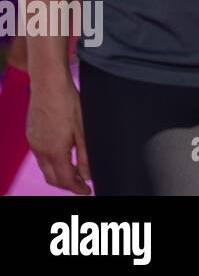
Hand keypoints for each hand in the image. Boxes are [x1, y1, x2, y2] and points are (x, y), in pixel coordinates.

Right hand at [27, 68, 91, 194]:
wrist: (48, 84)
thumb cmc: (69, 103)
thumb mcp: (83, 130)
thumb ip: (85, 155)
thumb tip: (89, 175)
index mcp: (54, 151)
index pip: (65, 180)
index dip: (77, 188)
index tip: (87, 191)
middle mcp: (40, 150)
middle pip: (52, 178)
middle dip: (67, 185)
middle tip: (82, 185)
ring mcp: (33, 142)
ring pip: (45, 167)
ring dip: (59, 174)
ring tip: (75, 172)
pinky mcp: (31, 134)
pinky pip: (40, 155)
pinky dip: (52, 162)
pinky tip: (63, 155)